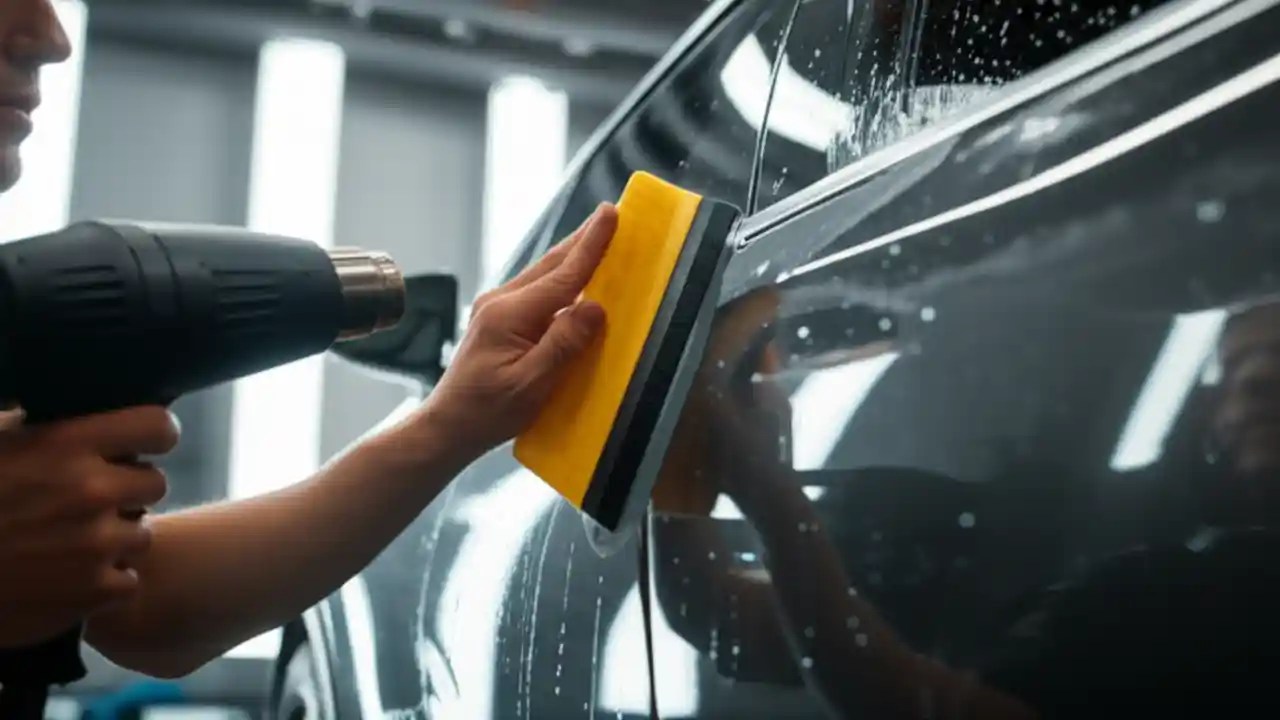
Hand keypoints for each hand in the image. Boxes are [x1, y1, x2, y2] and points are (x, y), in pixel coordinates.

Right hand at [0, 406, 177, 647]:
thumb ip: (45, 423)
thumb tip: (79, 397)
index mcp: (67, 443)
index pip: (157, 426)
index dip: (153, 435)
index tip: (141, 444)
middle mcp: (91, 490)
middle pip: (154, 483)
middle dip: (127, 490)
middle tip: (89, 500)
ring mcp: (96, 543)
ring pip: (142, 533)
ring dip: (115, 537)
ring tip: (70, 540)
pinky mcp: (93, 590)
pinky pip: (127, 580)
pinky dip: (103, 581)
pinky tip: (68, 575)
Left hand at [414, 203, 617, 464]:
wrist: (449, 427)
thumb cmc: (488, 412)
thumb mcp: (532, 385)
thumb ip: (563, 344)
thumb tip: (594, 307)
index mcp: (510, 314)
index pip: (562, 274)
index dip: (591, 244)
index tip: (610, 214)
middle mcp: (501, 302)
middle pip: (551, 264)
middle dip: (583, 240)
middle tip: (611, 216)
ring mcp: (496, 309)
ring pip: (543, 275)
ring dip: (572, 258)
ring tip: (598, 240)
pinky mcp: (498, 320)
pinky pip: (537, 292)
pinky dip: (561, 280)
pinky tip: (574, 282)